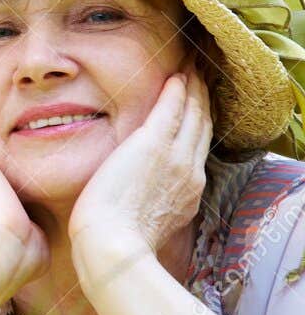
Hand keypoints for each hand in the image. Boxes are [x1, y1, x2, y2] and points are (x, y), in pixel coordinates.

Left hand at [70, 72, 210, 256]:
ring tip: (191, 71)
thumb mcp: (146, 224)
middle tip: (200, 80)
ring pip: (193, 114)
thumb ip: (149, 208)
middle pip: (202, 128)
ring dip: (194, 90)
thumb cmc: (114, 242)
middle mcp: (190, 173)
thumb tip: (137, 205)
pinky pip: (172, 108)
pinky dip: (177, 90)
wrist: (111, 244)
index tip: (197, 112)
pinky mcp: (153, 145)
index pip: (197, 152)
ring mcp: (176, 158)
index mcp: (187, 194)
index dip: (199, 128)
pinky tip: (176, 76)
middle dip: (203, 103)